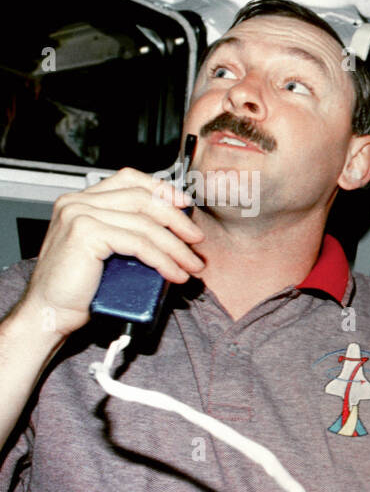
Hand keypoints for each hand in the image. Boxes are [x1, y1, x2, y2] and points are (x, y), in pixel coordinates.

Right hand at [19, 168, 204, 336]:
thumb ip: (129, 232)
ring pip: (145, 224)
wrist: (50, 312)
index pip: (129, 179)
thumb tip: (175, 230)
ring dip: (176, 246)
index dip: (162, 189)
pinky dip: (163, 259)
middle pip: (143, 199)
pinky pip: (138, 243)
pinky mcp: (85, 234)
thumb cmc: (79, 288)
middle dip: (177, 220)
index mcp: (80, 201)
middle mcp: (77, 202)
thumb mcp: (109, 251)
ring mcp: (79, 215)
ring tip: (192, 265)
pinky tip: (175, 273)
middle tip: (197, 240)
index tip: (186, 206)